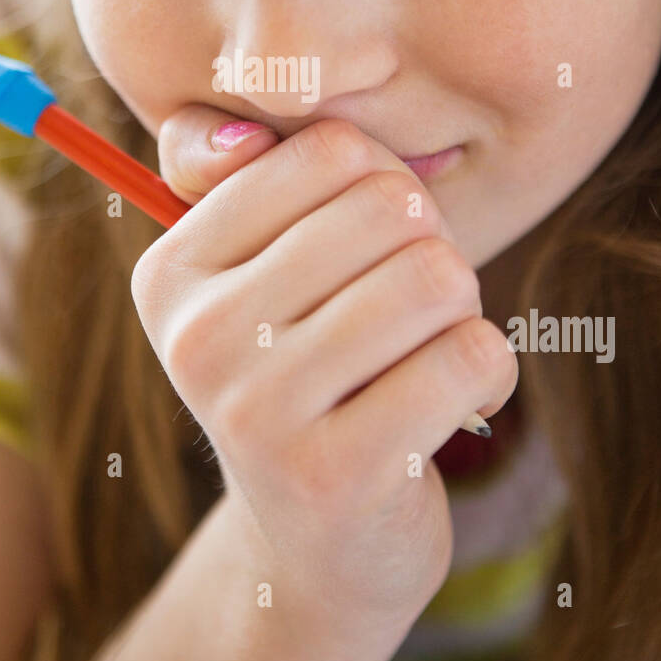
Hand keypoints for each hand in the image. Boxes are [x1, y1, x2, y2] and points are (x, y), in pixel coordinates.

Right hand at [132, 105, 517, 650]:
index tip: (373, 245)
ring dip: (461, 312)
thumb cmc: (311, 375)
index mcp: (171, 272)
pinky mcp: (334, 476)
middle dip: (432, 248)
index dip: (386, 185)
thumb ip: (259, 176)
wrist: (321, 546)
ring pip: (435, 278)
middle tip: (414, 305)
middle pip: (390, 208)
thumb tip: (266, 113)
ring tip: (428, 352)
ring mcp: (257, 412)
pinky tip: (454, 404)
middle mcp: (197, 337)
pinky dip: (489, 371)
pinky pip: (470, 356)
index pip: (327, 152)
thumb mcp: (264, 276)